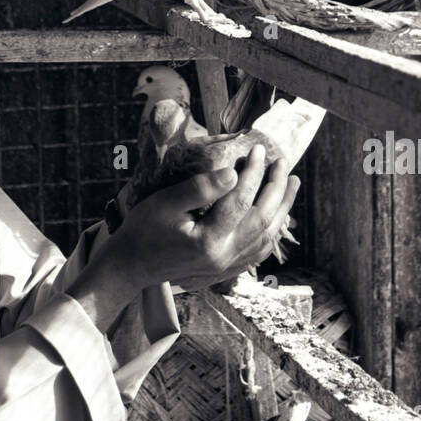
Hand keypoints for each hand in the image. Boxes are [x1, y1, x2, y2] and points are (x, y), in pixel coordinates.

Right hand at [110, 148, 298, 292]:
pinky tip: (275, 216)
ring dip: (281, 209)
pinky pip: (258, 251)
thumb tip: (233, 173)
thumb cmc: (143, 230)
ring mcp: (226, 267)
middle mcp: (223, 257)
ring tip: (290, 185)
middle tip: (282, 163)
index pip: (241, 201)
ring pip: (266, 237)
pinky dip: (271, 231)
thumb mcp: (165, 203)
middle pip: (262, 220)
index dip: (253, 173)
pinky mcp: (225, 270)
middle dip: (276, 188)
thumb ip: (200, 188)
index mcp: (208, 240)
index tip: (259, 150)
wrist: (131, 266)